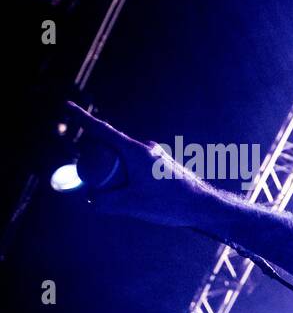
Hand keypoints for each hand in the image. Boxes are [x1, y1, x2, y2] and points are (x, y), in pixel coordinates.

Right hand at [63, 102, 213, 226]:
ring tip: (129, 200)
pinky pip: (135, 169)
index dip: (82, 119)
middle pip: (109, 149)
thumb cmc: (172, 203)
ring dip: (114, 176)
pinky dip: (127, 180)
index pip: (102, 131)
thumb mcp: (132, 205)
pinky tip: (139, 200)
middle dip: (97, 163)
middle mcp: (145, 149)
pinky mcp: (160, 167)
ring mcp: (154, 157)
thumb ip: (105, 203)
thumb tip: (88, 200)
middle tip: (101, 187)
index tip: (68, 106)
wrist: (205, 206)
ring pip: (123, 162)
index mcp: (135, 150)